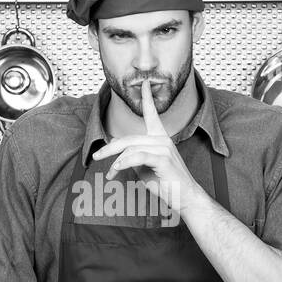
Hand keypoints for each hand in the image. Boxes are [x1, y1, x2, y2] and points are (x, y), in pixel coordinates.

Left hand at [92, 81, 206, 215]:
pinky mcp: (163, 159)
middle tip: (96, 156)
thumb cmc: (165, 183)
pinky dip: (124, 163)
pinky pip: (137, 157)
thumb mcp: (144, 167)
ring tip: (111, 175)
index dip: (148, 99)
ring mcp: (164, 148)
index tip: (144, 84)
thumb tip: (116, 149)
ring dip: (116, 163)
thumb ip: (133, 156)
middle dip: (109, 148)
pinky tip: (117, 170)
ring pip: (131, 149)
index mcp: (160, 138)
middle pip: (129, 139)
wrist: (184, 197)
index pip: (152, 115)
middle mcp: (163, 139)